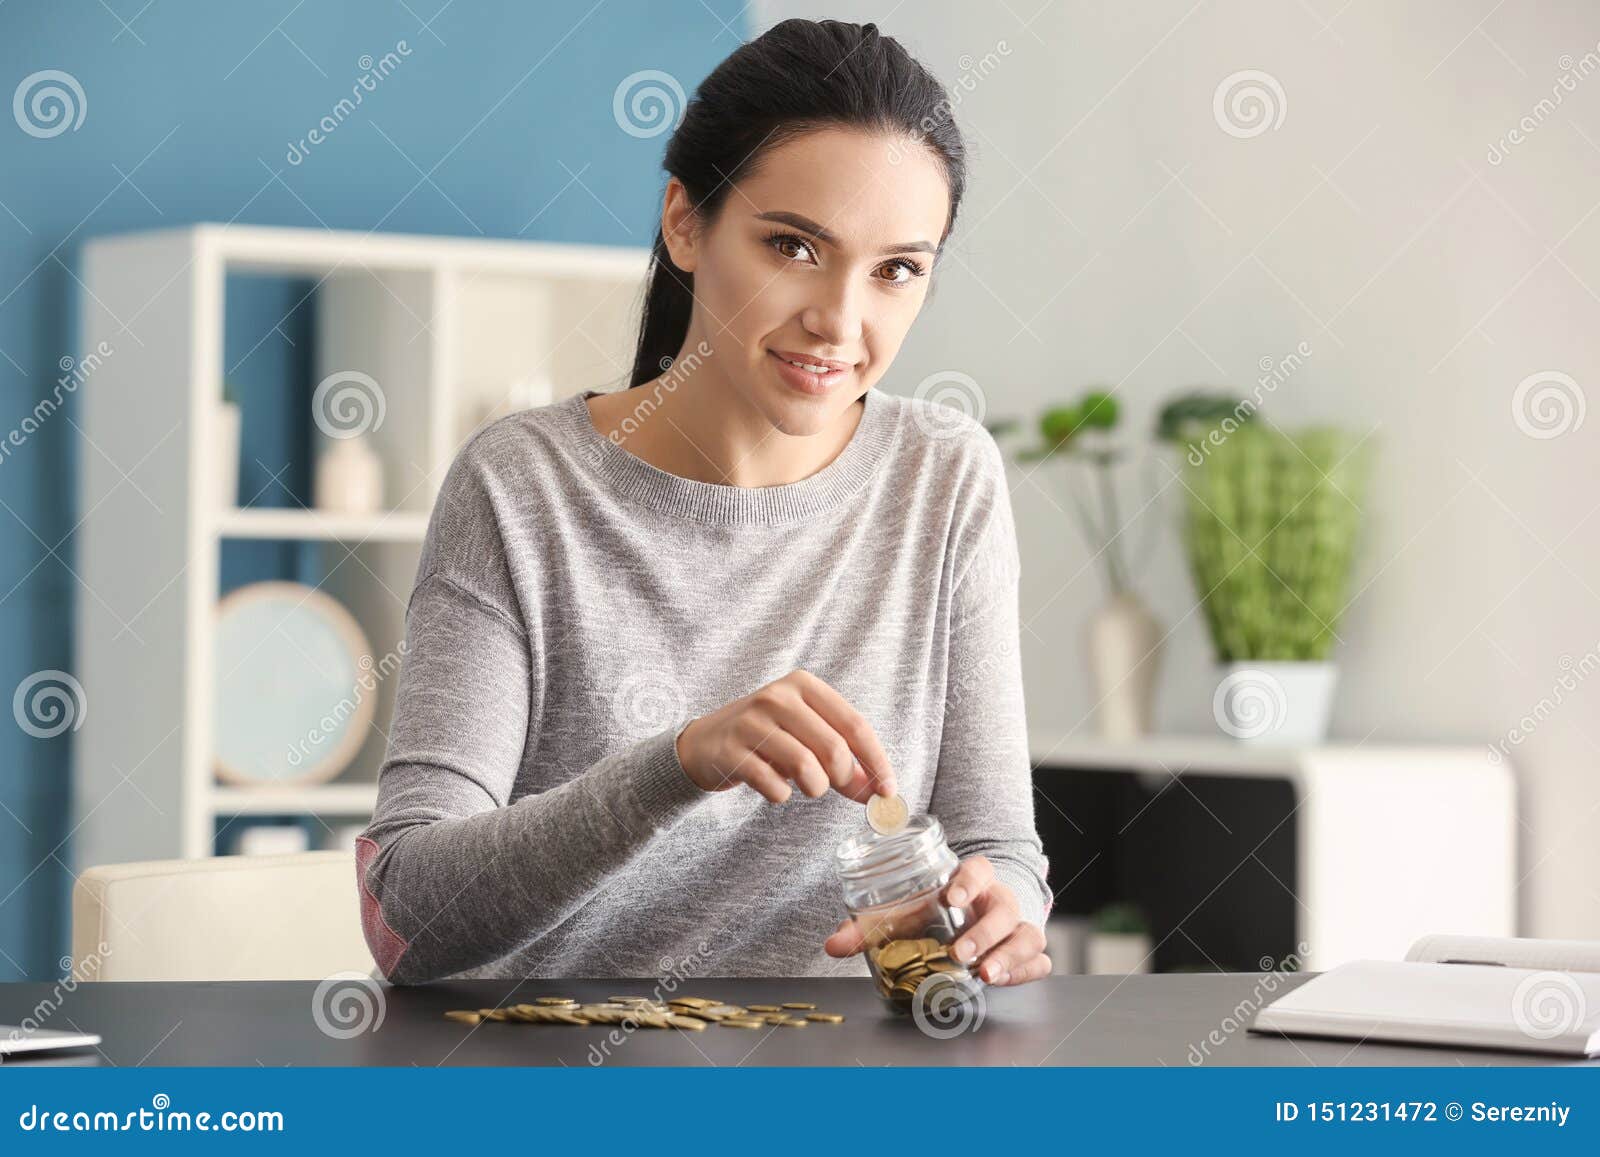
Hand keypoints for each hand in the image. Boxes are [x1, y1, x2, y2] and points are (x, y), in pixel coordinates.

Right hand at [673, 668, 897, 803]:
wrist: (704, 742)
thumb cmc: (767, 738)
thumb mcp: (806, 736)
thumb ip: (843, 760)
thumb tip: (878, 792)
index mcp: (804, 686)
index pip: (855, 725)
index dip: (877, 762)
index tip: (888, 791)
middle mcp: (778, 697)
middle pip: (834, 749)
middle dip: (842, 779)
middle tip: (832, 785)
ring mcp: (752, 722)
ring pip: (807, 769)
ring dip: (814, 788)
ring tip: (804, 785)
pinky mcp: (732, 751)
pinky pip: (775, 787)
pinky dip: (781, 795)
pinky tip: (772, 785)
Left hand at [824, 854, 1050, 985]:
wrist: (975, 912)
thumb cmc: (936, 909)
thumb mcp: (906, 911)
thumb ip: (869, 926)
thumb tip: (833, 944)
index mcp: (972, 880)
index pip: (980, 868)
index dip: (969, 880)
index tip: (952, 895)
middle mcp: (999, 900)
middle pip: (1004, 909)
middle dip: (983, 932)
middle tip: (959, 952)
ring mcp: (1016, 925)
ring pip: (1027, 935)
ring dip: (1008, 956)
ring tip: (984, 974)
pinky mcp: (1026, 951)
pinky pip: (1039, 961)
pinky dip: (1026, 972)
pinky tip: (1005, 980)